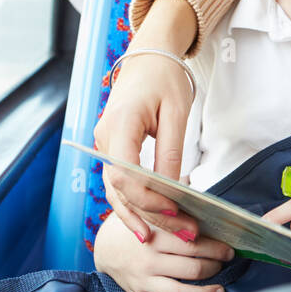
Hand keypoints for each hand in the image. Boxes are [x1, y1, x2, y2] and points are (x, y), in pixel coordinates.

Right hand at [93, 0, 198, 240]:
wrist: (149, 55)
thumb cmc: (164, 77)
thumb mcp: (175, 112)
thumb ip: (171, 152)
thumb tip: (173, 190)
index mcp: (119, 124)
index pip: (124, 173)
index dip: (148, 198)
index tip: (176, 210)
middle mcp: (105, 138)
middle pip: (121, 188)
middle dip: (151, 214)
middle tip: (185, 232)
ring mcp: (105, 144)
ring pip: (117, 190)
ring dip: (142, 215)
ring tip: (169, 237)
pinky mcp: (113, 149)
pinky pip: (121, 183)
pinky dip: (135, 203)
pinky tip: (152, 223)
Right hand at [94, 211, 235, 291]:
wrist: (106, 246)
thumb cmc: (138, 226)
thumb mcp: (153, 211)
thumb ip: (177, 205)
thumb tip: (199, 193)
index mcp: (154, 236)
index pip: (192, 245)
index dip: (215, 248)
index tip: (229, 249)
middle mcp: (148, 261)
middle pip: (191, 268)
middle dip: (214, 266)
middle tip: (225, 263)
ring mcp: (143, 280)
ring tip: (220, 290)